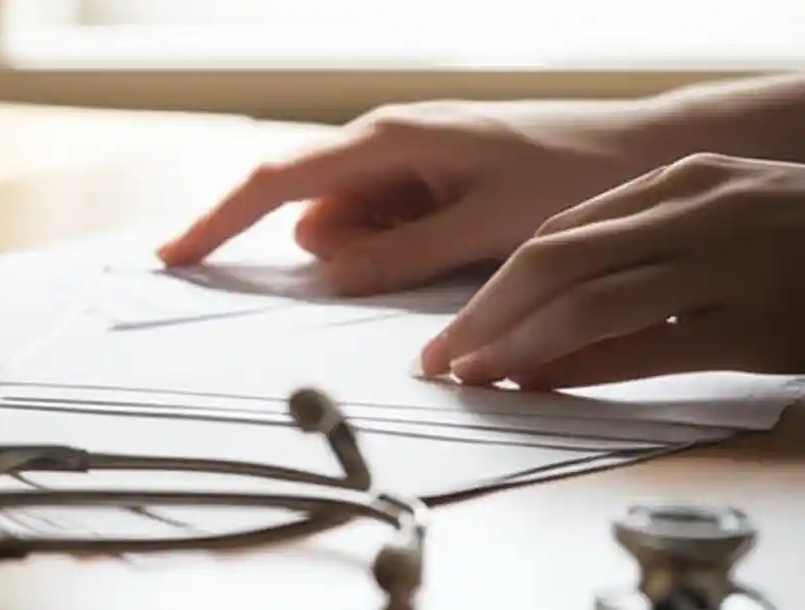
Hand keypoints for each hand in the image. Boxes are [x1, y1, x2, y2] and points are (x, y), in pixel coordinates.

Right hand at [156, 98, 687, 294]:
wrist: (634, 152)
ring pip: (344, 228)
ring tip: (461, 242)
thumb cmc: (569, 174)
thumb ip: (398, 254)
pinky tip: (462, 237)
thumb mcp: (484, 227)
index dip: (217, 221)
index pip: (274, 182)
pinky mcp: (418, 182)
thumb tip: (323, 274)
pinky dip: (400, 249)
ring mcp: (398, 163)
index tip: (171, 256)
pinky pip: (379, 228)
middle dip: (342, 251)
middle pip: (308, 211)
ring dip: (378, 253)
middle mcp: (381, 144)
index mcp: (386, 139)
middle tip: (429, 253)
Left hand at [419, 153, 804, 388]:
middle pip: (553, 261)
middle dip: (483, 314)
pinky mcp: (756, 326)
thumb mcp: (717, 224)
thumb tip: (548, 318)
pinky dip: (582, 370)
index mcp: (680, 182)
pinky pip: (647, 349)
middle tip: (438, 358)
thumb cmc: (800, 243)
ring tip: (471, 376)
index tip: (455, 326)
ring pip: (588, 303)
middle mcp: (694, 214)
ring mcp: (726, 265)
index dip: (494, 285)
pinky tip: (541, 388)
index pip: (558, 234)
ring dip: (516, 345)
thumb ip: (638, 256)